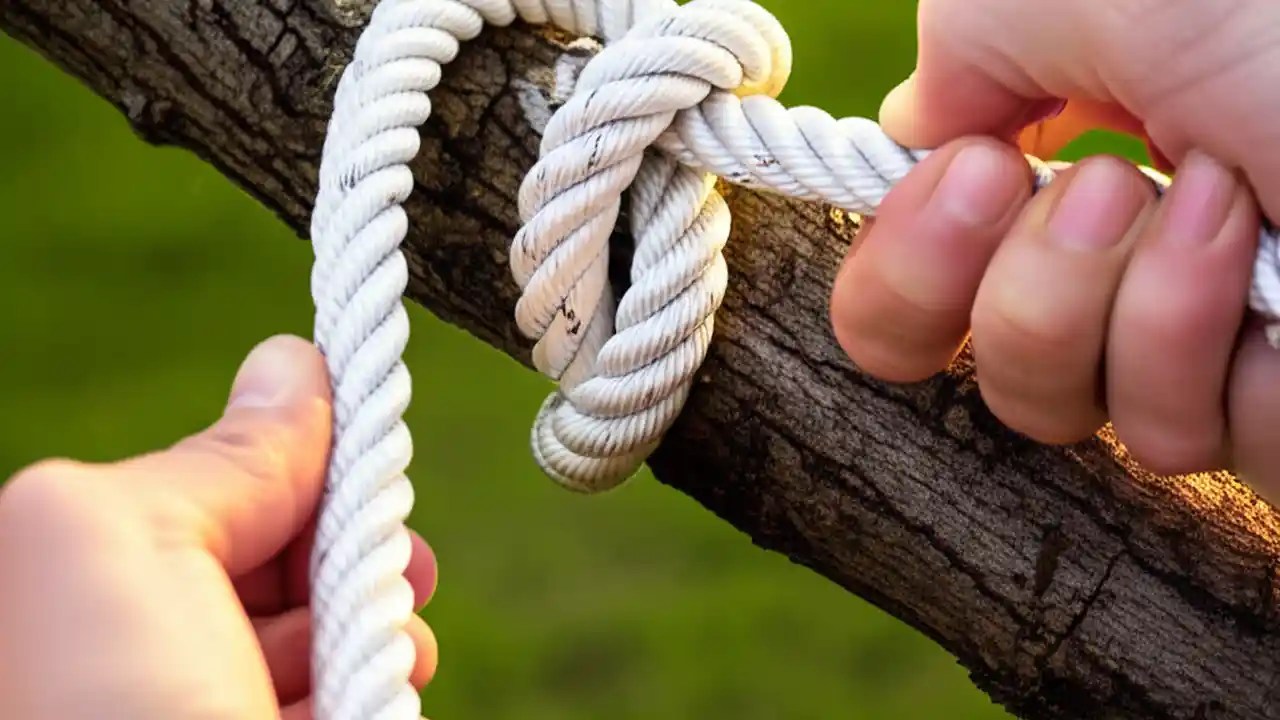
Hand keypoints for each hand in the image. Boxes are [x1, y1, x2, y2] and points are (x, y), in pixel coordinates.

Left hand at [0, 335, 437, 718]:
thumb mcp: (115, 548)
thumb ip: (202, 455)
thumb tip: (292, 364)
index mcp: (68, 589)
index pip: (209, 492)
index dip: (296, 462)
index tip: (367, 456)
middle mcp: (132, 651)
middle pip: (273, 559)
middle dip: (351, 541)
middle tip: (398, 557)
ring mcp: (203, 708)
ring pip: (317, 634)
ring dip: (377, 615)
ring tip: (398, 636)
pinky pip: (344, 695)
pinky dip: (381, 679)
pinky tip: (391, 679)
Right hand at [830, 0, 1279, 498]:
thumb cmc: (1264, 1)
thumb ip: (958, 56)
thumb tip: (920, 131)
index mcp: (1047, 172)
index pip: (904, 301)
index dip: (902, 275)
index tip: (969, 178)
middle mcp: (1105, 266)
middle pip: (975, 372)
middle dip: (1026, 290)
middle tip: (1114, 184)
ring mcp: (1195, 341)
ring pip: (1068, 416)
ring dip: (1132, 303)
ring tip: (1231, 200)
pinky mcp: (1279, 406)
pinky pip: (1191, 442)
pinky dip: (1217, 347)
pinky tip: (1279, 272)